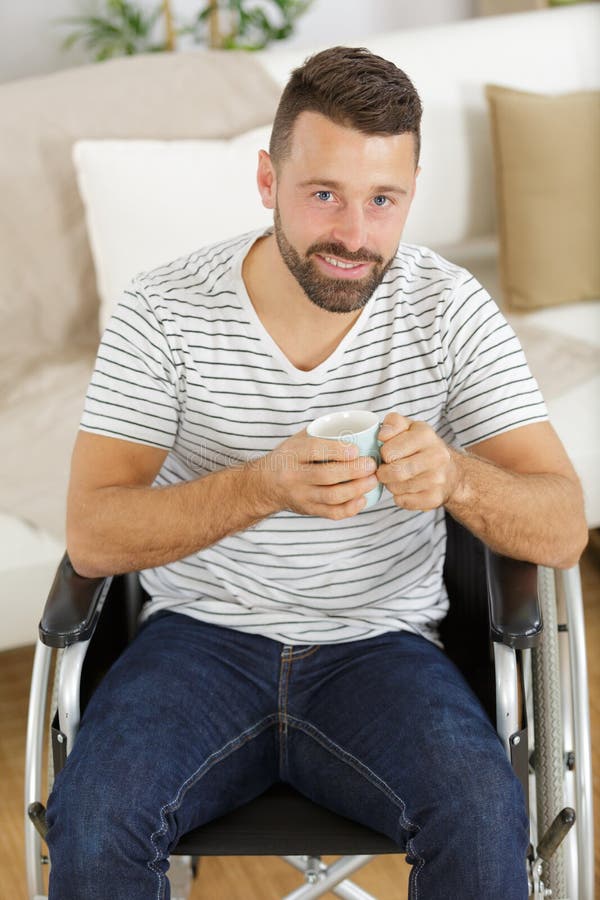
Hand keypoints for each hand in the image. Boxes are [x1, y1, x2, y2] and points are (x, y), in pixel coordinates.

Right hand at [252, 429, 378, 519]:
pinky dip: (350, 508)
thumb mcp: (296, 441)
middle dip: (353, 471)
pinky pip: (332, 513)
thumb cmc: (288, 458)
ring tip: (373, 480)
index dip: (337, 450)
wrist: (264, 485)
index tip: (357, 449)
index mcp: (292, 455)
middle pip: (326, 475)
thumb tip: (353, 426)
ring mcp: (301, 496)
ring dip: (356, 489)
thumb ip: (320, 433)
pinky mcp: (308, 510)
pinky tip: (363, 498)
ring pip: (331, 496)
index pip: (314, 451)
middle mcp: (294, 477)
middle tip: (372, 465)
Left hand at [376, 413, 460, 510]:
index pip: (389, 451)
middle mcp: (436, 457)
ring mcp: (437, 479)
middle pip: (393, 472)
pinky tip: (406, 488)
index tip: (388, 453)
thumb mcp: (410, 427)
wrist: (451, 472)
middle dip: (383, 472)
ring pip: (395, 488)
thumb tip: (382, 435)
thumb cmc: (423, 447)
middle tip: (386, 469)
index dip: (383, 453)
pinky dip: (399, 496)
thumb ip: (393, 423)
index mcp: (426, 436)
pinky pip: (403, 501)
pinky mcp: (434, 498)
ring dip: (390, 484)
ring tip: (397, 478)